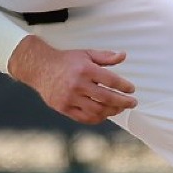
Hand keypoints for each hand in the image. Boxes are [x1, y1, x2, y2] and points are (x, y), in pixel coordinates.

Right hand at [8, 38, 137, 124]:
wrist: (40, 68)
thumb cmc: (66, 61)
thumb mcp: (86, 54)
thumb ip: (105, 57)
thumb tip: (123, 55)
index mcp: (85, 69)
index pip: (110, 80)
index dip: (124, 86)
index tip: (132, 90)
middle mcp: (78, 84)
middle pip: (106, 98)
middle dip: (123, 102)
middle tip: (132, 103)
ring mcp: (70, 97)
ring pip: (97, 110)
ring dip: (112, 111)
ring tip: (119, 109)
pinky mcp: (63, 107)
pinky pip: (84, 118)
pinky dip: (97, 118)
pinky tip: (104, 114)